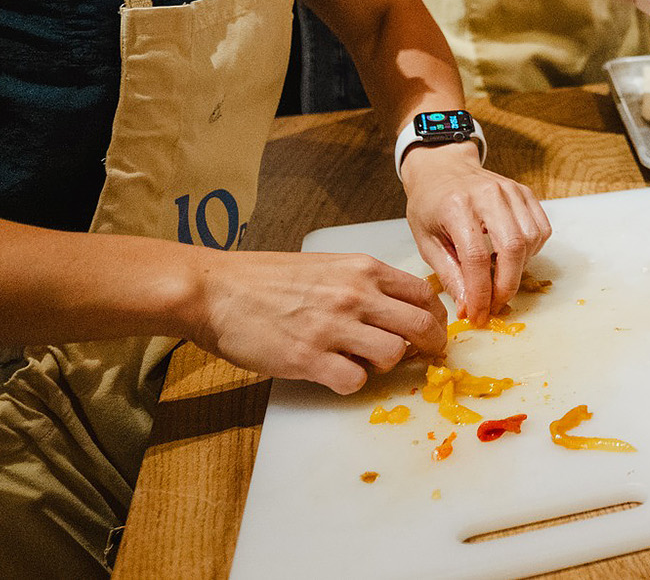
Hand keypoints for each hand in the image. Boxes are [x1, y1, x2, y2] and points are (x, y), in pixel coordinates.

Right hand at [182, 249, 447, 394]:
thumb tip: (400, 310)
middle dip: (429, 346)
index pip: (424, 294)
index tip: (430, 330)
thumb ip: (365, 284)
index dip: (434, 316)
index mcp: (363, 269)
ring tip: (364, 361)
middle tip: (422, 357)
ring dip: (386, 365)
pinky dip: (351, 382)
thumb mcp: (328, 266)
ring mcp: (334, 328)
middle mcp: (356, 295)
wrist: (215, 290)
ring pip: (394, 355)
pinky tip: (334, 372)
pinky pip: (355, 381)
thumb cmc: (267, 279)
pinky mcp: (309, 359)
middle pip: (422, 326)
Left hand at [400, 142, 551, 322]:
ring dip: (519, 269)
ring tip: (498, 277)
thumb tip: (469, 306)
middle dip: (507, 286)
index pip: (476, 258)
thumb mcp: (426, 242)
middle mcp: (488, 195)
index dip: (480, 292)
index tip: (477, 314)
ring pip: (531, 240)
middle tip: (494, 305)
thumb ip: (449, 274)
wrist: (442, 168)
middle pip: (513, 248)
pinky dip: (531, 251)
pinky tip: (511, 256)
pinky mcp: (525, 192)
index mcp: (456, 206)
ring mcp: (511, 191)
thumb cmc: (429, 206)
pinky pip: (541, 229)